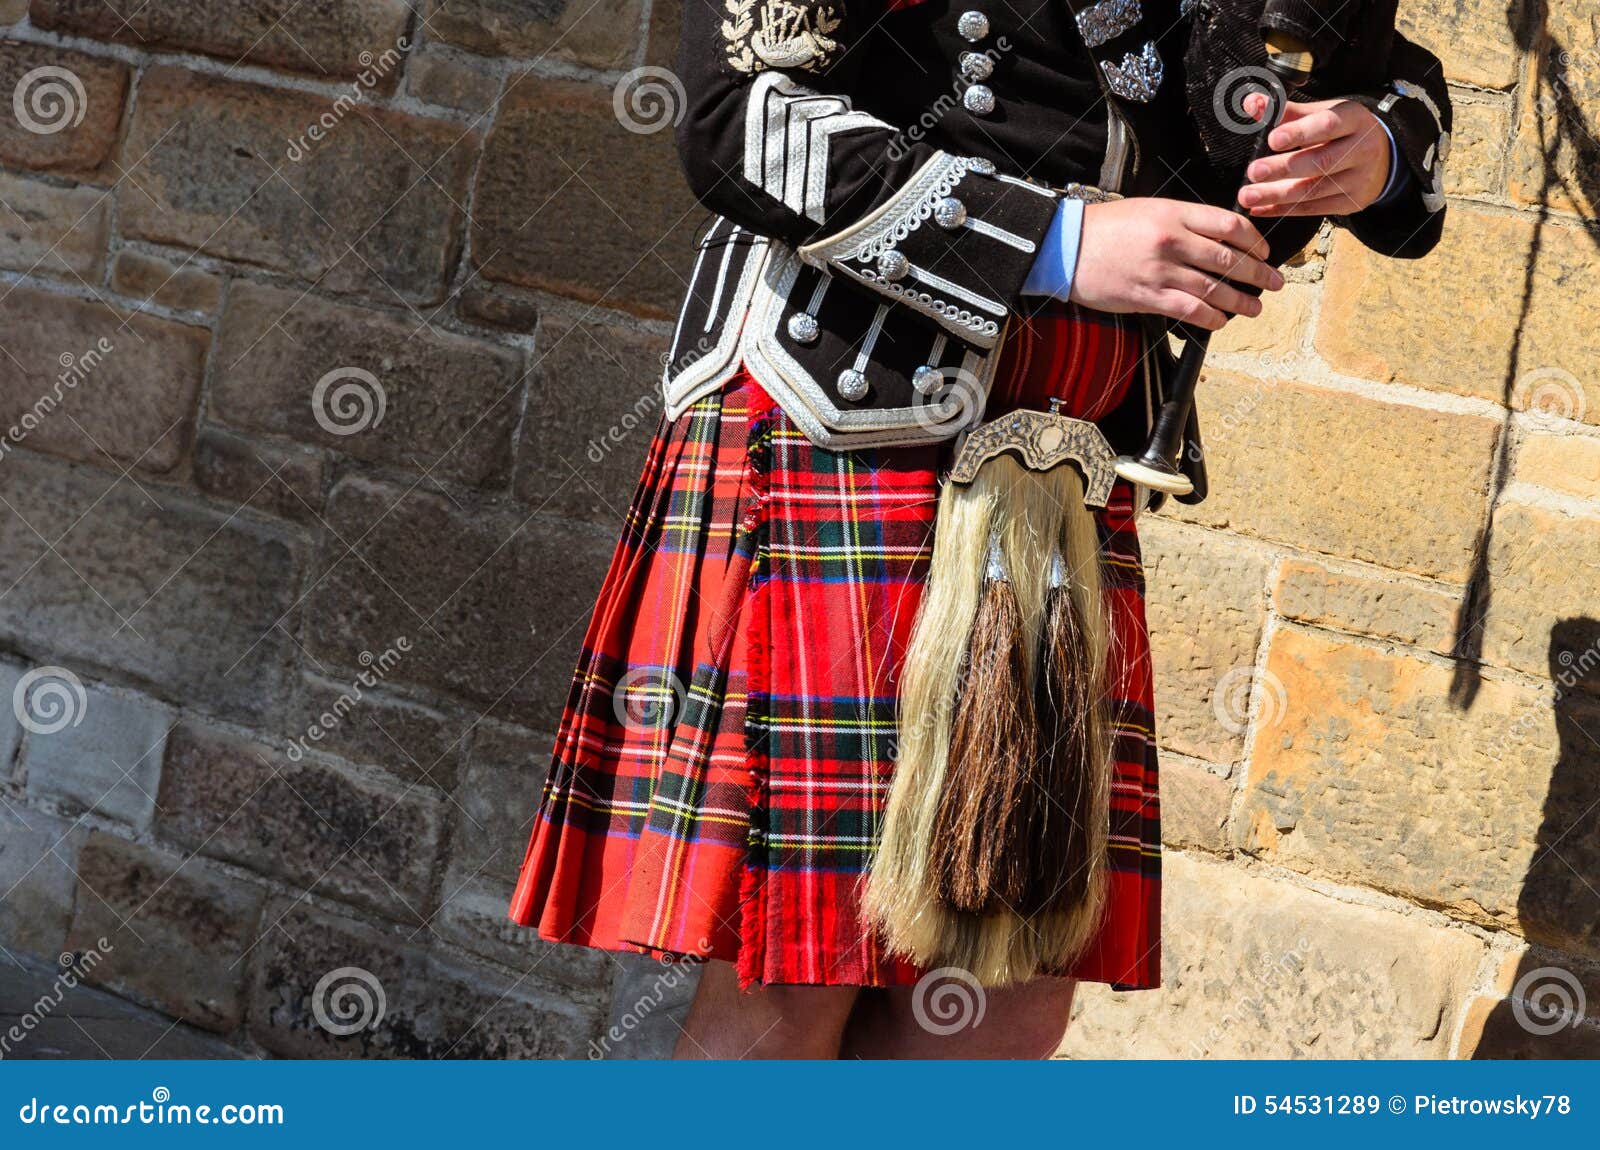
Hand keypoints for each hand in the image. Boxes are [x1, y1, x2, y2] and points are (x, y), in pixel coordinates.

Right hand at [1068, 197, 1283, 331]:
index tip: (1263, 251)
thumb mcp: (1149, 210)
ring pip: (1214, 288)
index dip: (1254, 241)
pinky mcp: (1147, 297)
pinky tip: (1220, 320)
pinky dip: (1211, 317)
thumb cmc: (1105, 228)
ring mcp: (1160, 271)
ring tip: (1254, 307)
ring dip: (1240, 301)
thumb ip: (1183, 221)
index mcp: (1174, 214)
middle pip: (1228, 258)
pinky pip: (1190, 309)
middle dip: (1257, 273)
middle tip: (1273, 282)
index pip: (1229, 225)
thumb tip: (1217, 237)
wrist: (1067, 247)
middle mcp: (1172, 241)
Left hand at [1236, 94, 1391, 216]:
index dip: (1300, 133)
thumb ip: (1286, 112)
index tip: (1272, 139)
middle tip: (1253, 171)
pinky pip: (1313, 209)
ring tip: (1247, 195)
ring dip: (1276, 194)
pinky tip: (1260, 208)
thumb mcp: (1321, 114)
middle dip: (1283, 168)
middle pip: (1320, 161)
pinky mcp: (1352, 202)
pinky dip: (1283, 209)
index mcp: (1354, 119)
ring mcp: (1359, 179)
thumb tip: (1251, 104)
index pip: (1327, 125)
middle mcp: (1362, 149)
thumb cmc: (1341, 132)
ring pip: (1314, 190)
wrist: (1380, 158)